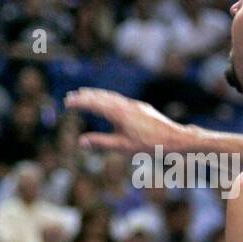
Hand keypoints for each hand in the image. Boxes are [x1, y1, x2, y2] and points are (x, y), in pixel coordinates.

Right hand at [65, 87, 186, 153]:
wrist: (175, 139)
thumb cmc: (149, 145)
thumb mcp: (122, 147)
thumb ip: (101, 143)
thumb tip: (81, 141)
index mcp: (119, 113)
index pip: (94, 104)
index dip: (80, 102)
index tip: (67, 102)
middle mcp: (125, 105)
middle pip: (101, 97)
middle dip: (85, 96)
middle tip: (70, 96)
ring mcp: (134, 105)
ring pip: (111, 96)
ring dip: (96, 95)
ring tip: (85, 94)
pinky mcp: (140, 108)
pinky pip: (119, 99)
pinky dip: (108, 98)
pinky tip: (107, 102)